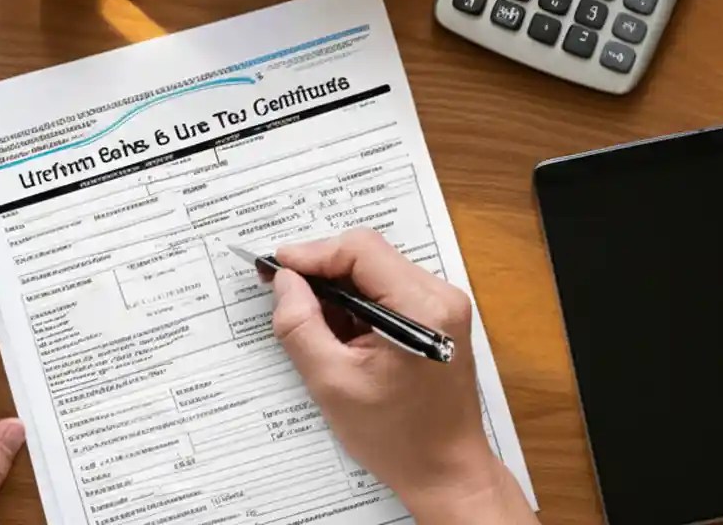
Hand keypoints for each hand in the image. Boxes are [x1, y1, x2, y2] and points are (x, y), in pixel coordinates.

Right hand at [271, 230, 536, 524]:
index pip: (360, 250)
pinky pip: (388, 290)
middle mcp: (440, 296)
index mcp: (421, 308)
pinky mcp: (438, 318)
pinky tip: (340, 333)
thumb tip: (284, 281)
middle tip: (283, 294)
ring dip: (338, 290)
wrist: (447, 472)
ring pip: (375, 271)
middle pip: (368, 256)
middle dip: (321, 271)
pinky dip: (357, 304)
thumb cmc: (396, 437)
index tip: (275, 269)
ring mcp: (443, 306)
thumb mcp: (332, 382)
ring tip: (313, 323)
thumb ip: (300, 325)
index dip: (312, 253)